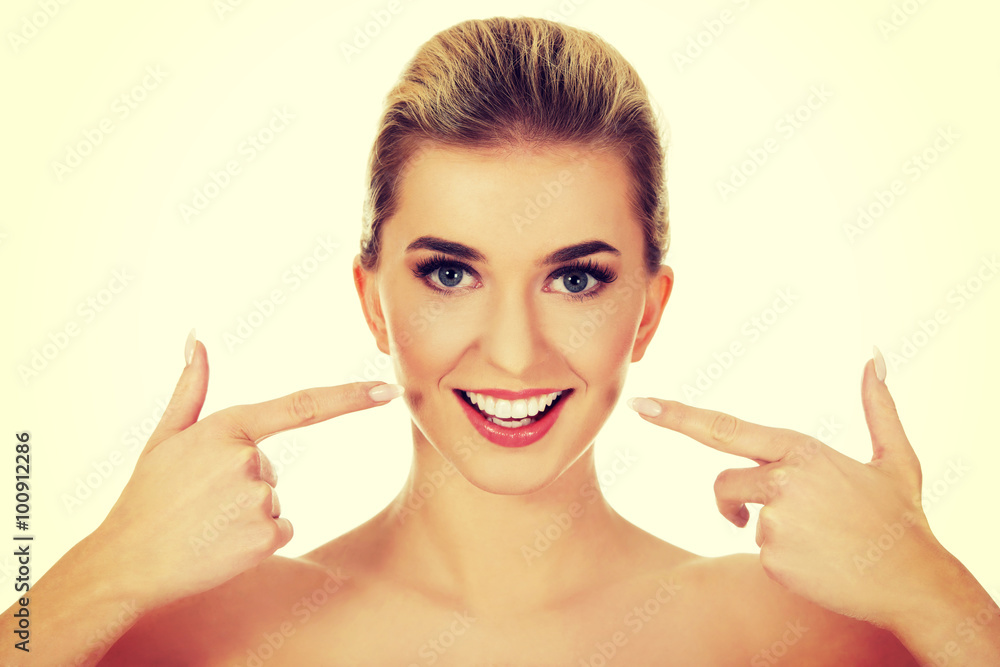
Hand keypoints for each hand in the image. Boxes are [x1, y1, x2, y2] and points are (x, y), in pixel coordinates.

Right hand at [82, 333, 403, 610]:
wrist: (128, 562)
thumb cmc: (146, 497)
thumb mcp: (165, 437)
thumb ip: (190, 387)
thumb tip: (195, 338)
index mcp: (229, 427)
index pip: (302, 405)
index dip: (351, 397)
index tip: (388, 390)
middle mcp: (249, 458)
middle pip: (271, 468)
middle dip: (243, 483)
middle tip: (200, 501)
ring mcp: (259, 498)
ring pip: (274, 500)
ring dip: (246, 512)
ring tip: (205, 522)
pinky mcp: (266, 535)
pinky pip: (280, 528)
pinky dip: (256, 540)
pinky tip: (220, 543)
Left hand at [628, 353, 949, 626]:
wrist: (915, 582)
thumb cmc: (900, 520)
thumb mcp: (896, 459)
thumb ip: (878, 408)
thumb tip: (875, 356)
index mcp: (801, 450)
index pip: (725, 428)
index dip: (678, 416)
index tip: (641, 405)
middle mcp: (783, 479)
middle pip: (724, 484)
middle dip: (729, 503)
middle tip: (749, 519)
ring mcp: (776, 519)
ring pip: (746, 522)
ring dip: (770, 532)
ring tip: (817, 542)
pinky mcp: (773, 557)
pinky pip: (762, 554)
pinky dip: (785, 562)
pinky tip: (819, 564)